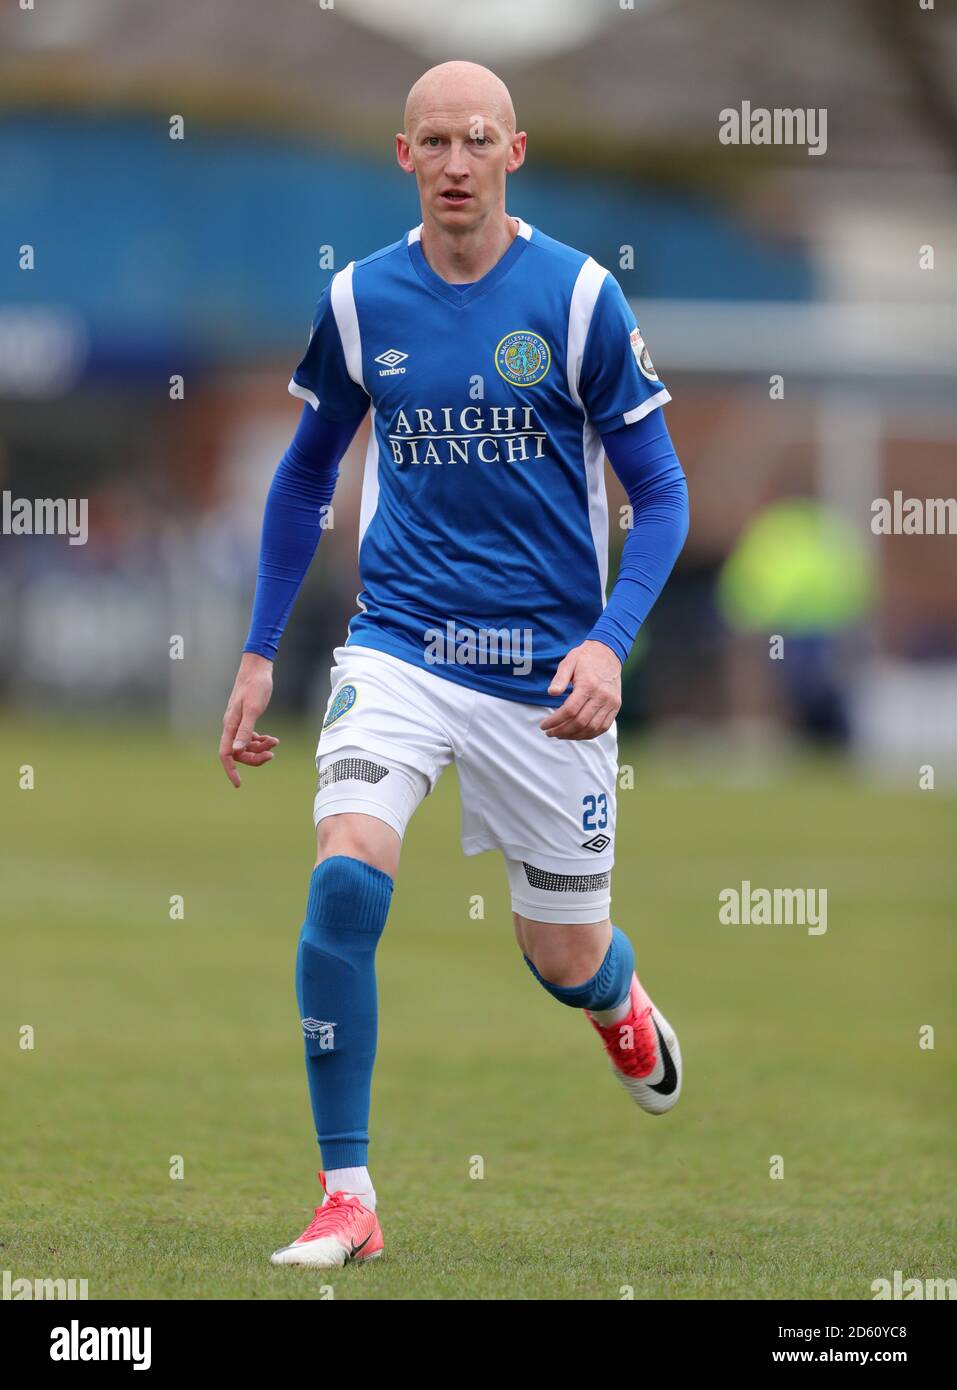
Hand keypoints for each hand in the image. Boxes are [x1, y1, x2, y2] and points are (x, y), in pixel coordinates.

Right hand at [219, 652, 279, 787]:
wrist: (257, 668)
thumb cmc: (256, 686)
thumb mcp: (253, 708)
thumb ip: (246, 730)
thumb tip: (237, 750)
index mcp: (230, 725)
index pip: (226, 754)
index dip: (231, 770)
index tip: (238, 784)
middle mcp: (231, 726)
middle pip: (238, 752)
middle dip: (255, 757)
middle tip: (272, 754)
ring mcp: (238, 723)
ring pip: (246, 745)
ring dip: (260, 748)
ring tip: (275, 742)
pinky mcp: (246, 718)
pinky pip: (250, 737)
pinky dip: (261, 740)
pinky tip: (271, 739)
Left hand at [539, 640, 621, 740]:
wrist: (608, 652)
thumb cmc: (585, 658)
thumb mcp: (569, 662)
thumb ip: (560, 678)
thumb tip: (551, 693)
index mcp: (588, 685)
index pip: (569, 711)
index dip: (555, 721)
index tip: (543, 725)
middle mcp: (602, 696)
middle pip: (580, 722)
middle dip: (562, 731)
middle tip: (549, 733)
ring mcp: (611, 703)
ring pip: (592, 728)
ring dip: (574, 736)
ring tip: (560, 735)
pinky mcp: (616, 706)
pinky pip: (603, 727)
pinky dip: (589, 734)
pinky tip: (576, 734)